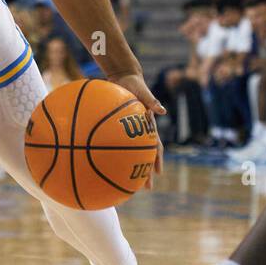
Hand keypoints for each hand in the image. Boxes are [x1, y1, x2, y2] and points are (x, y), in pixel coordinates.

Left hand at [107, 71, 166, 187]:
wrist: (124, 77)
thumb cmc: (135, 84)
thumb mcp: (144, 91)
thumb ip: (152, 101)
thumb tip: (162, 110)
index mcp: (148, 126)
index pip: (155, 147)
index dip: (157, 161)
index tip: (158, 174)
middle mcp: (140, 131)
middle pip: (144, 156)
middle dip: (145, 172)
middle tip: (143, 188)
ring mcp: (130, 130)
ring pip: (130, 153)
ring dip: (131, 167)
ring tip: (126, 182)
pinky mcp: (120, 127)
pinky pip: (116, 143)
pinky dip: (113, 154)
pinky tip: (103, 162)